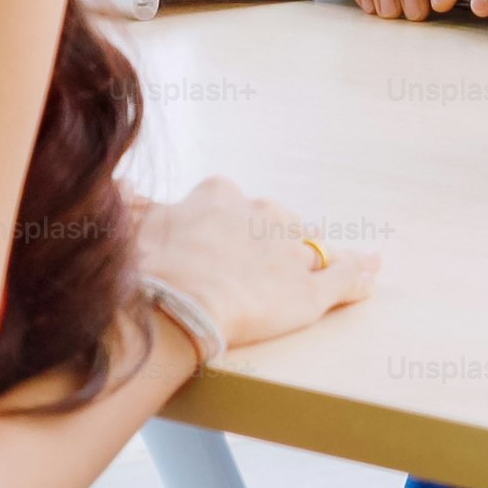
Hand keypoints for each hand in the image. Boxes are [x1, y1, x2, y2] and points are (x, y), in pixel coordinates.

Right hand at [136, 177, 378, 351]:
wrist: (172, 304)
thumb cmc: (142, 264)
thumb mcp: (127, 220)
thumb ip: (125, 199)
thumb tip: (116, 183)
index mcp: (219, 197)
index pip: (230, 202)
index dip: (225, 224)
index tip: (215, 242)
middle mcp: (262, 216)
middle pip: (275, 224)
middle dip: (270, 243)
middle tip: (256, 270)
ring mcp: (290, 253)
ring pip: (314, 247)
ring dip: (323, 255)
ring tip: (336, 263)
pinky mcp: (310, 291)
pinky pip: (345, 276)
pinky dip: (361, 274)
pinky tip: (372, 273)